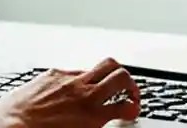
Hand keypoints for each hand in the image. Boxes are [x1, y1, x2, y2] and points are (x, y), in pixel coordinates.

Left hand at [0, 57, 140, 127]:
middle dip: (131, 83)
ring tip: (109, 82)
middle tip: (128, 92)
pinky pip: (75, 70)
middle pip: (121, 75)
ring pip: (104, 64)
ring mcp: (69, 81)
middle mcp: (84, 94)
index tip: (131, 111)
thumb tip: (100, 122)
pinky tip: (73, 88)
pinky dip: (81, 77)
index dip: (134, 108)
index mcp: (91, 116)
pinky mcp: (52, 74)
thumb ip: (93, 126)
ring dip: (111, 73)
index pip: (126, 105)